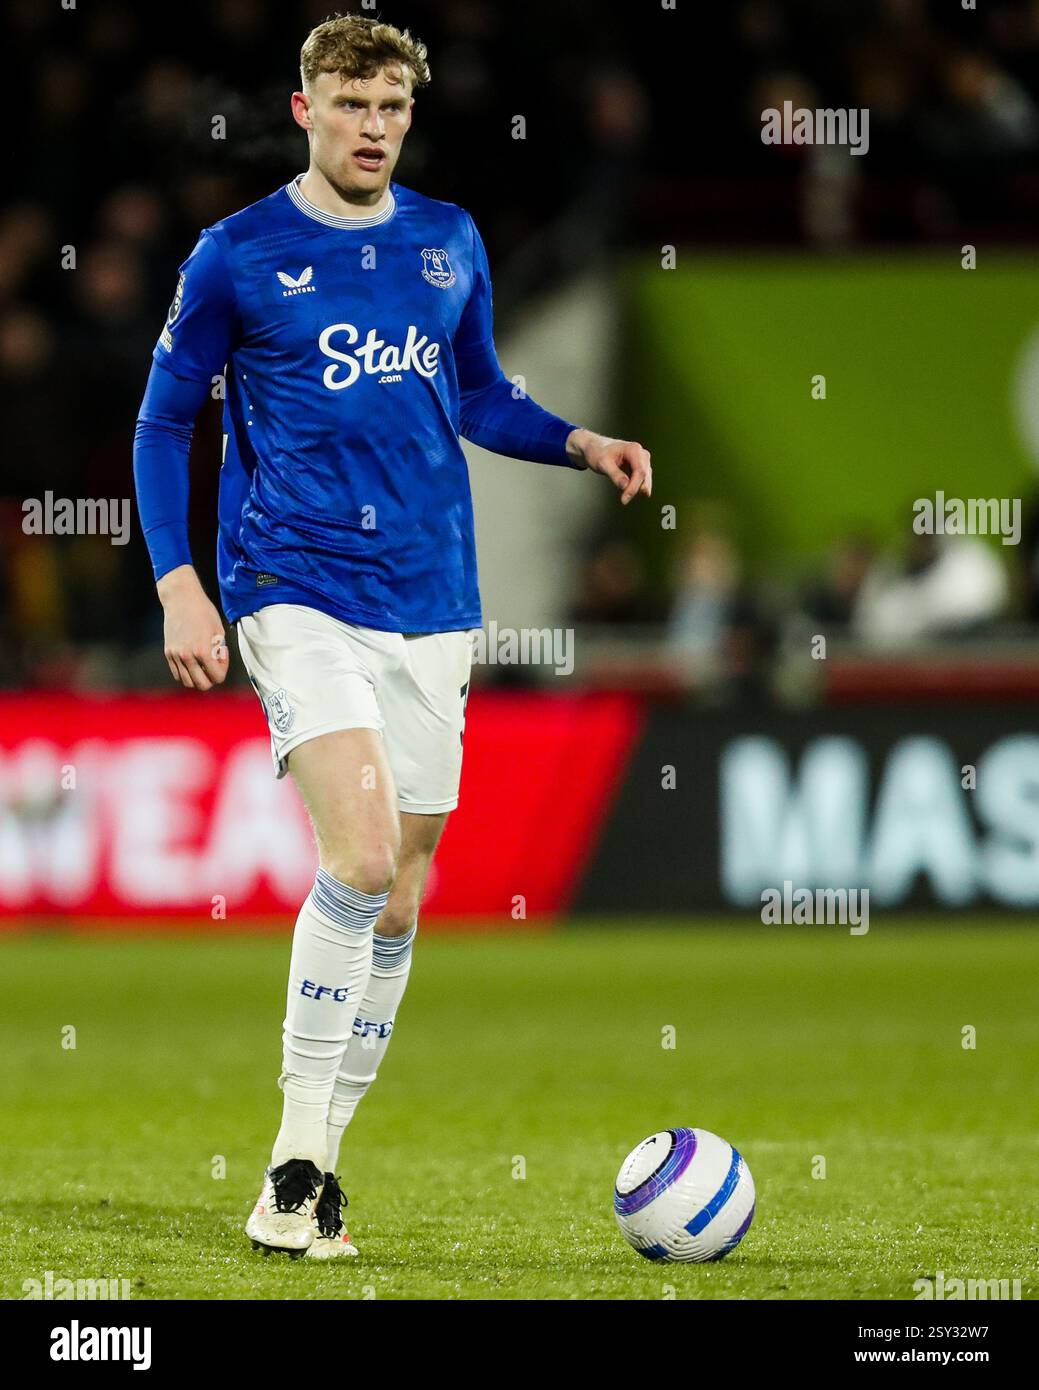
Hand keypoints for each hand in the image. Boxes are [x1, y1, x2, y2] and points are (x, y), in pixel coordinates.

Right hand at [157, 565, 228, 690]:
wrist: (181, 599)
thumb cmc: (204, 612)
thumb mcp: (219, 631)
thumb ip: (219, 652)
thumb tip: (218, 665)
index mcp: (203, 651)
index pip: (217, 677)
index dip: (223, 670)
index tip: (221, 657)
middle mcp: (187, 656)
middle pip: (202, 685)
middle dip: (211, 679)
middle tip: (214, 666)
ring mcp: (176, 655)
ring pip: (187, 682)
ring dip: (198, 678)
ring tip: (203, 665)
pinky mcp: (168, 653)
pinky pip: (177, 674)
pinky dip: (186, 674)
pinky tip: (193, 662)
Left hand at [566, 428, 651, 504]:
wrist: (597, 448)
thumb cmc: (598, 453)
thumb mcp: (602, 463)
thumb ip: (614, 474)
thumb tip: (625, 486)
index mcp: (634, 449)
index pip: (639, 471)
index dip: (634, 487)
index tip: (624, 499)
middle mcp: (642, 454)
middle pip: (644, 476)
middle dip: (635, 489)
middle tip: (624, 500)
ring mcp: (643, 461)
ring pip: (646, 480)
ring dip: (637, 490)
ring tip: (624, 497)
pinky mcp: (641, 468)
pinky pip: (643, 481)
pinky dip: (636, 488)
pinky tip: (628, 493)